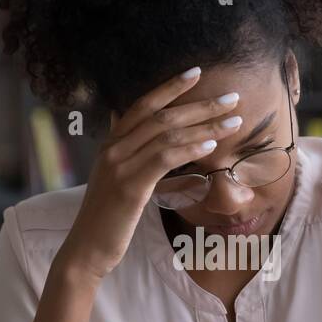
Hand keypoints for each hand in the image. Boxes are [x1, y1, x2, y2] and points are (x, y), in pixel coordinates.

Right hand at [56, 67, 241, 281]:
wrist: (87, 249)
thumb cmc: (107, 217)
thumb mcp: (114, 178)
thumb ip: (126, 153)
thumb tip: (133, 131)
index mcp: (110, 143)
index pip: (142, 104)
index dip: (170, 87)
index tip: (197, 72)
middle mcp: (113, 148)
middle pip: (161, 115)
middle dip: (200, 104)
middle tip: (232, 98)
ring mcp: (119, 166)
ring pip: (167, 134)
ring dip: (205, 125)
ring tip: (234, 121)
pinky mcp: (130, 187)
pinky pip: (164, 159)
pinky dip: (190, 149)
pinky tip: (211, 145)